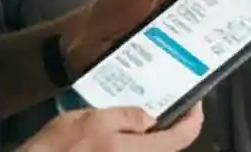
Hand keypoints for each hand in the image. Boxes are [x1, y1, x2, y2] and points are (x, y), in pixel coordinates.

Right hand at [17, 104, 203, 151]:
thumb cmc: (55, 148)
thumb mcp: (87, 120)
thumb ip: (122, 118)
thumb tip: (150, 118)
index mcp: (131, 150)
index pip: (178, 139)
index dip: (192, 121)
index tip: (195, 105)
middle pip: (166, 147)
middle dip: (170, 125)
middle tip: (167, 104)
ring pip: (148, 149)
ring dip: (151, 134)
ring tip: (141, 114)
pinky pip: (132, 151)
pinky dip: (134, 141)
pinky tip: (121, 131)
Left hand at [64, 0, 217, 72]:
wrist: (84, 42)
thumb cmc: (112, 8)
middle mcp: (179, 18)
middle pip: (210, 17)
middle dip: (226, 18)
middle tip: (245, 19)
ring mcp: (174, 41)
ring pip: (202, 41)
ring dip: (211, 43)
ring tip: (227, 42)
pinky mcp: (168, 63)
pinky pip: (188, 63)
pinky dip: (197, 63)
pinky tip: (208, 65)